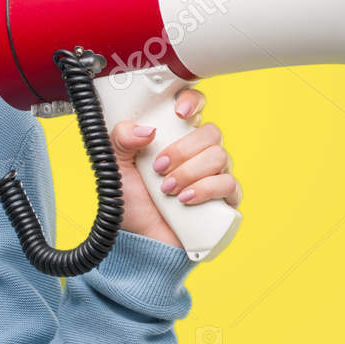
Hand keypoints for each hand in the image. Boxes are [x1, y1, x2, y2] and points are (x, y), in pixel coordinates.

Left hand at [109, 85, 241, 252]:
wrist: (141, 241)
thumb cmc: (132, 204)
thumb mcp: (115, 167)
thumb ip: (121, 140)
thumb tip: (146, 129)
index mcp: (176, 138)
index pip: (196, 107)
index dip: (193, 102)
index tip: (179, 113)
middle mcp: (198, 154)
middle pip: (211, 132)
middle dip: (183, 150)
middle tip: (159, 168)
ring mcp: (214, 176)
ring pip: (220, 156)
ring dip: (190, 172)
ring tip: (167, 190)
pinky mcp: (223, 200)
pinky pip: (229, 184)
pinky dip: (205, 190)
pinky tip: (185, 200)